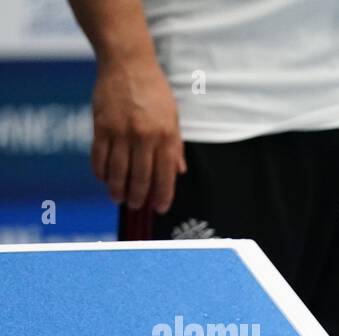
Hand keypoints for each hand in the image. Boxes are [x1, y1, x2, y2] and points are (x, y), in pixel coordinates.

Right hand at [89, 55, 185, 212]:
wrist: (128, 63)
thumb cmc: (154, 91)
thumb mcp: (173, 118)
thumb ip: (175, 146)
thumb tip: (179, 172)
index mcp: (165, 137)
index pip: (165, 176)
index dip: (162, 196)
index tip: (159, 208)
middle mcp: (144, 137)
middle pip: (141, 178)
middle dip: (138, 197)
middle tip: (135, 205)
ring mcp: (120, 132)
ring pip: (118, 172)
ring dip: (117, 189)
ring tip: (118, 198)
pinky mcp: (101, 125)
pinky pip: (99, 156)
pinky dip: (101, 171)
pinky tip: (103, 178)